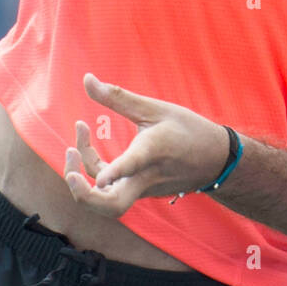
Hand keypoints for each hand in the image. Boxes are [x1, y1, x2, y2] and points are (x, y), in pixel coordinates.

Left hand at [63, 73, 231, 217]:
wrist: (215, 160)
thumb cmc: (186, 129)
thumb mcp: (155, 108)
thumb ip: (118, 97)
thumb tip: (86, 79)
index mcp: (153, 152)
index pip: (133, 166)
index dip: (115, 172)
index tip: (101, 178)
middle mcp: (146, 177)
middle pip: (113, 206)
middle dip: (84, 195)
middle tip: (70, 171)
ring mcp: (143, 190)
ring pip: (108, 202)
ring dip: (84, 182)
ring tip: (73, 147)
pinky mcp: (140, 192)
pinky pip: (112, 190)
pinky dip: (95, 174)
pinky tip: (88, 149)